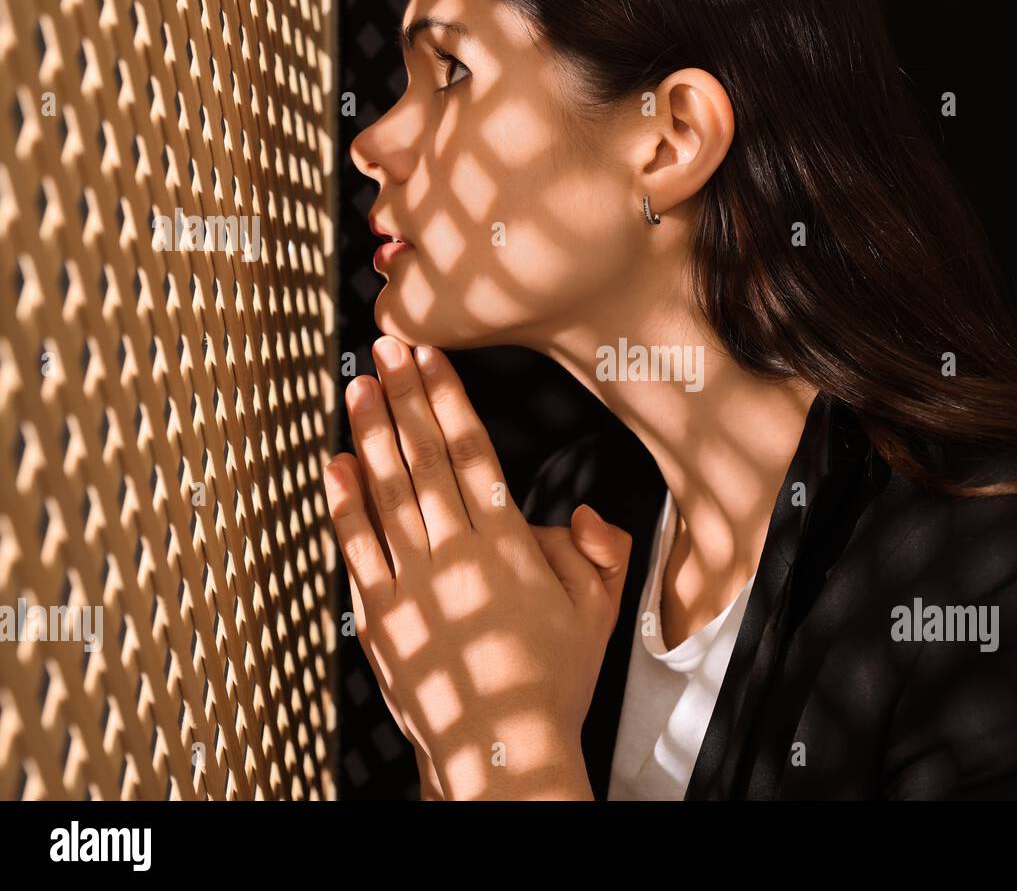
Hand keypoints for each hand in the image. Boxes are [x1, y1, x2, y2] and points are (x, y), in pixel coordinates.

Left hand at [323, 337, 632, 799]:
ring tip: (359, 386)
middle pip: (425, 456)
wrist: (504, 748)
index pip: (472, 451)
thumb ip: (602, 552)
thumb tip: (586, 514)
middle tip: (387, 348)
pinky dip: (343, 502)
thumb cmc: (550, 681)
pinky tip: (334, 464)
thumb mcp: (601, 611)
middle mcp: (456, 551)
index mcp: (508, 543)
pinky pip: (357, 546)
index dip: (446, 397)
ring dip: (371, 433)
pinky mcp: (380, 612)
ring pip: (387, 490)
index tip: (430, 357)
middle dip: (404, 396)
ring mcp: (413, 580)